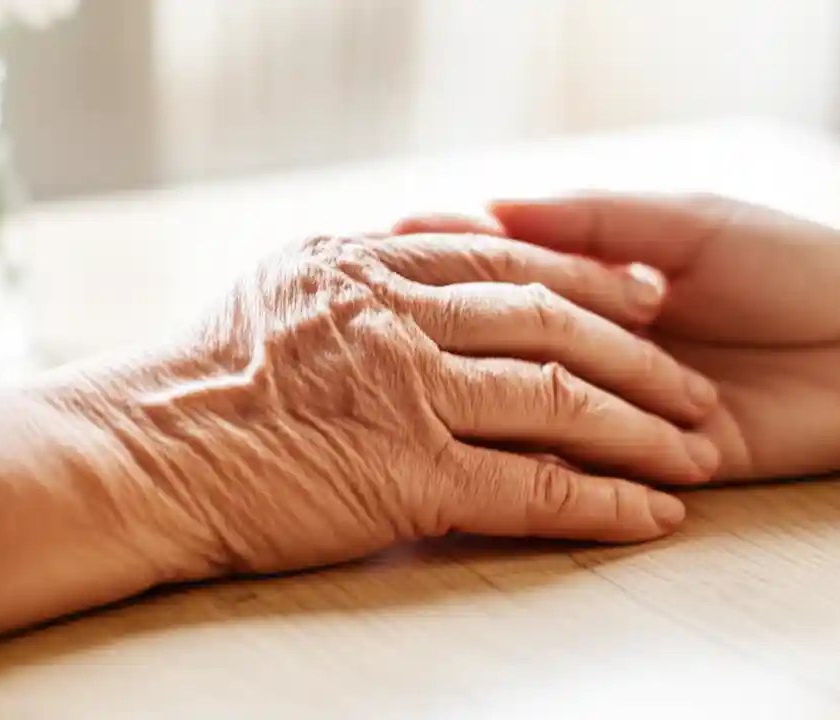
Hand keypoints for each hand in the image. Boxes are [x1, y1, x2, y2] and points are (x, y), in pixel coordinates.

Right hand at [0, 230, 721, 689]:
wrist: (140, 454)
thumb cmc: (198, 378)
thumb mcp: (285, 283)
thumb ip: (371, 263)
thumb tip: (442, 246)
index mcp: (373, 261)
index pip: (513, 260)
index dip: (594, 276)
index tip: (651, 294)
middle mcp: (401, 315)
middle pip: (555, 322)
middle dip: (642, 354)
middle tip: (699, 380)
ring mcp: (409, 393)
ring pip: (560, 398)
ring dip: (642, 427)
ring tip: (700, 450)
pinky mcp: (409, 476)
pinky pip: (533, 486)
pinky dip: (602, 502)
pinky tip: (650, 516)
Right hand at [396, 195, 839, 480]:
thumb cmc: (798, 266)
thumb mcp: (688, 226)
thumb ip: (598, 223)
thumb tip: (493, 207)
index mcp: (607, 279)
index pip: (508, 267)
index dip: (451, 256)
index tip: (392, 242)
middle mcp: (605, 348)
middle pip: (509, 344)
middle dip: (449, 332)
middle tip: (382, 325)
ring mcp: (630, 408)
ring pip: (544, 412)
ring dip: (491, 399)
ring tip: (421, 393)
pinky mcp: (663, 465)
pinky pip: (598, 469)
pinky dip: (554, 463)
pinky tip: (494, 452)